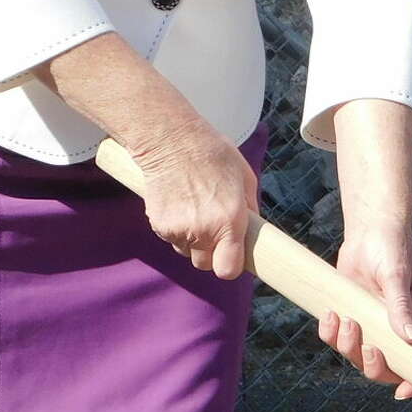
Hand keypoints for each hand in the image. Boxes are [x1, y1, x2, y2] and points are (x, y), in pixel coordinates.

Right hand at [125, 120, 258, 279]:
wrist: (172, 141)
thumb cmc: (213, 154)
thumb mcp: (245, 177)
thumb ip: (250, 209)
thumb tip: (251, 231)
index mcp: (229, 221)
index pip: (228, 270)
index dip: (230, 265)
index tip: (232, 257)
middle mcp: (203, 230)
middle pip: (205, 265)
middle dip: (210, 253)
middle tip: (212, 230)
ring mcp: (178, 230)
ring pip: (186, 251)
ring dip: (192, 240)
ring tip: (194, 209)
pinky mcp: (159, 225)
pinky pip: (171, 239)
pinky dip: (175, 229)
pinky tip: (179, 204)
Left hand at [318, 225, 411, 400]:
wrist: (369, 230)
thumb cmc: (392, 248)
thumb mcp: (397, 277)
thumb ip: (401, 307)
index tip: (401, 392)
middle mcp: (397, 329)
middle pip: (386, 367)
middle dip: (373, 365)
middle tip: (367, 345)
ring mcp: (372, 325)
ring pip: (358, 355)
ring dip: (347, 345)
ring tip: (343, 318)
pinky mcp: (351, 316)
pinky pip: (338, 338)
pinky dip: (330, 332)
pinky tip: (329, 314)